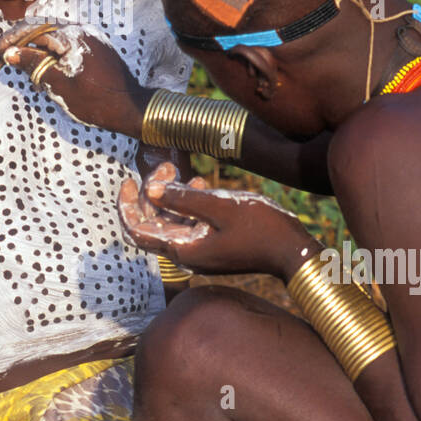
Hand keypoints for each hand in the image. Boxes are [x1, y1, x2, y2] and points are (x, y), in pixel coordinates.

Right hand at [0, 20, 149, 137]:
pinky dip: (49, 50)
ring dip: (34, 45)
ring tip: (19, 62)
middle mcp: (81, 30)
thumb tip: (9, 53)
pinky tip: (42, 65)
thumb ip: (34, 66)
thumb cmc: (97, 101)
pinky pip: (65, 41)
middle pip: (41, 27)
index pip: (32, 31)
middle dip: (19, 40)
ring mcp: (89, 37)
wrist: (132, 108)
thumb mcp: (60, 85)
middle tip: (2, 55)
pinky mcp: (94, 46)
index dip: (10, 41)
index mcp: (72, 37)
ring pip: (52, 34)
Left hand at [118, 162, 319, 280]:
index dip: (126, 205)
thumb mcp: (221, 207)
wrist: (294, 252)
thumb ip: (184, 198)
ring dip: (170, 195)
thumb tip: (152, 189)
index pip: (137, 230)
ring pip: (170, 220)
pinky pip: (189, 223)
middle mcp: (186, 254)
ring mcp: (200, 251)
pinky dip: (187, 203)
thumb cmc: (261, 228)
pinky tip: (200, 184)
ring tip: (180, 170)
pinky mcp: (212, 245)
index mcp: (183, 249)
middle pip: (152, 223)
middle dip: (152, 192)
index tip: (128, 180)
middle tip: (167, 166)